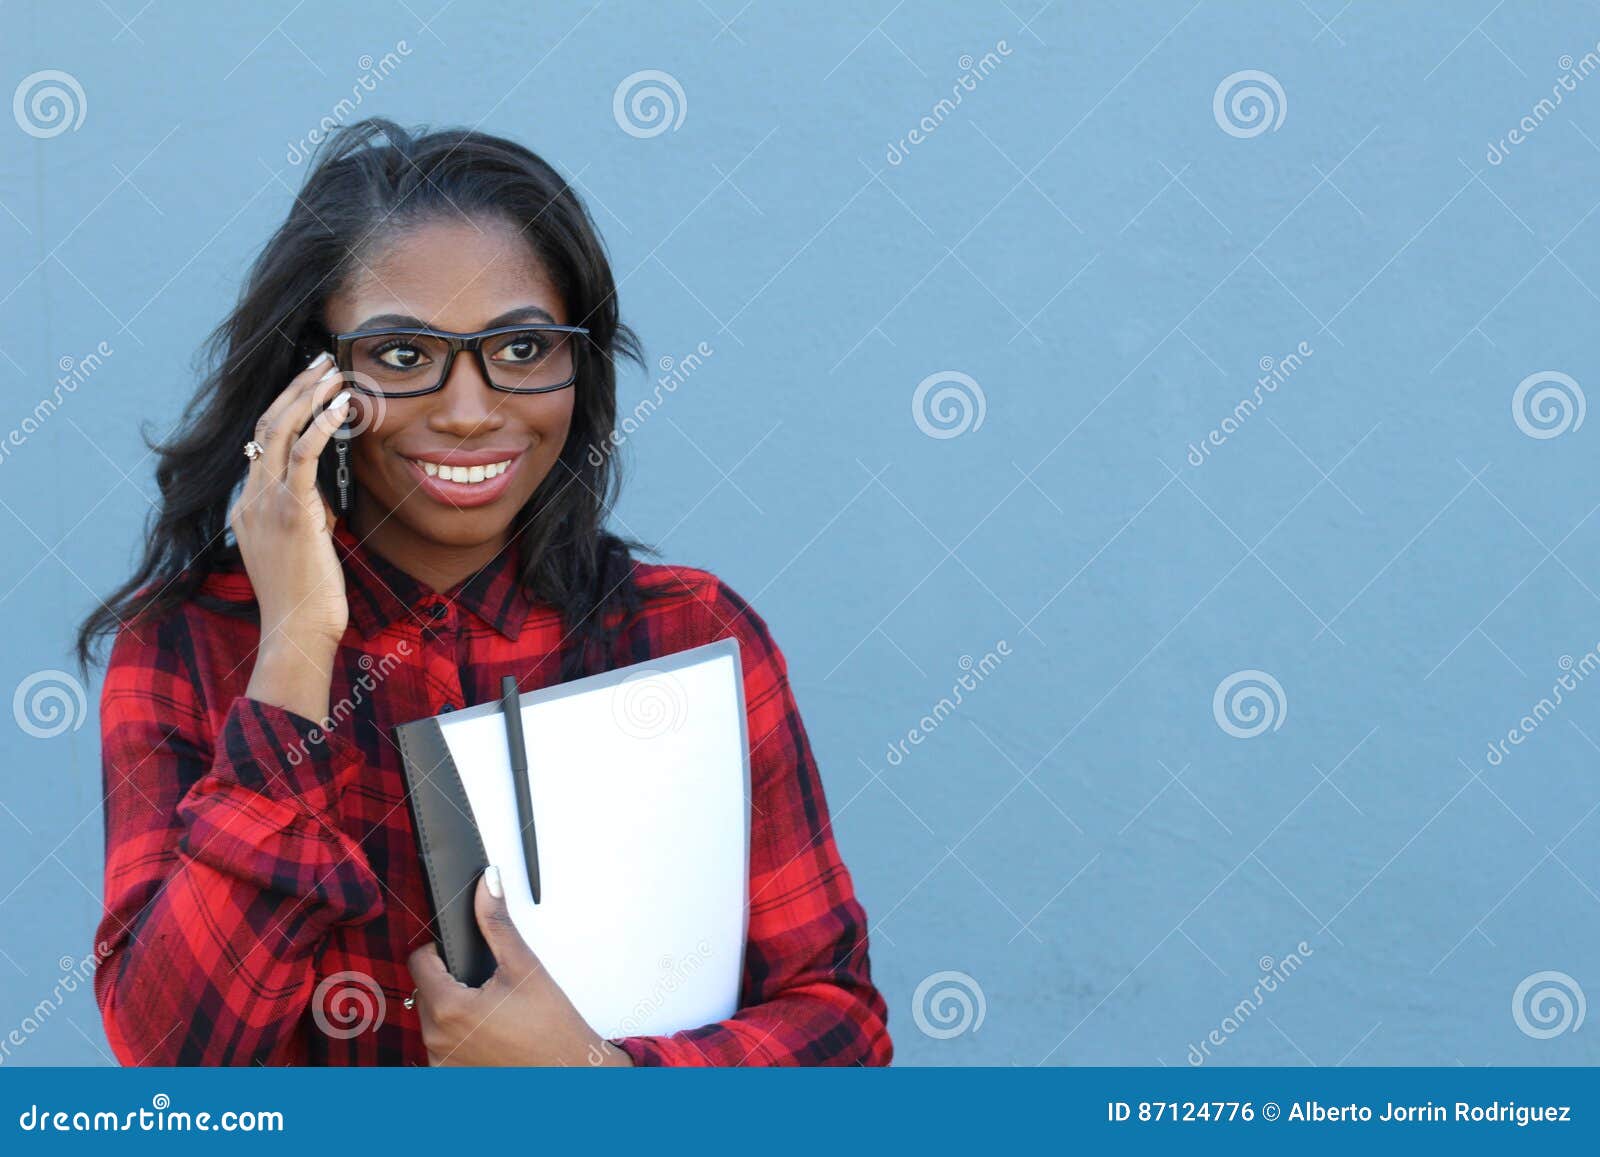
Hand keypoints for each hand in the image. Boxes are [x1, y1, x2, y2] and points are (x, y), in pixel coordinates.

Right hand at [229, 352, 352, 657]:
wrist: (297, 632)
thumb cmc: (308, 600)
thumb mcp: (301, 549)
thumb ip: (305, 518)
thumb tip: (322, 499)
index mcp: (247, 507)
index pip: (261, 445)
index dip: (285, 409)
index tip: (310, 385)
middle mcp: (250, 499)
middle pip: (265, 426)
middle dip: (294, 388)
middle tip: (320, 361)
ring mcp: (265, 504)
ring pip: (278, 431)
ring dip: (307, 394)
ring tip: (332, 370)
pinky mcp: (291, 512)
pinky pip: (302, 455)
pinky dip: (321, 424)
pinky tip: (341, 405)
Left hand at [407, 867, 633, 1066]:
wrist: (569, 1073)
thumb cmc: (551, 1027)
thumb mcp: (523, 966)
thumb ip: (497, 922)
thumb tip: (487, 883)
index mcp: (448, 1008)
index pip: (419, 962)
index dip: (441, 950)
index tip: (465, 954)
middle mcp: (436, 1040)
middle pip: (427, 990)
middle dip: (451, 980)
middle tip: (489, 984)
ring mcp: (440, 1063)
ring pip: (433, 1019)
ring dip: (454, 1009)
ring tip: (493, 1011)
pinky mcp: (449, 1078)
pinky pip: (442, 1045)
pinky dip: (459, 1035)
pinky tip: (490, 1034)